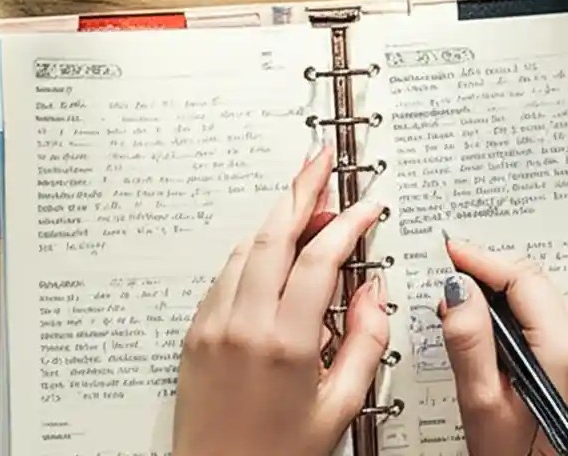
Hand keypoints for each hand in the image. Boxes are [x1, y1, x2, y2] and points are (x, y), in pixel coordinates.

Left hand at [173, 147, 390, 455]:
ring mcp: (212, 325)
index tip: (367, 207)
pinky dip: (253, 252)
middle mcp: (242, 325)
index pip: (319, 259)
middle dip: (301, 189)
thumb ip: (364, 342)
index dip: (347, 223)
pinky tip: (273, 253)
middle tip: (321, 161)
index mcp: (284, 343)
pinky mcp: (195, 332)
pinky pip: (226, 274)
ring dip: (277, 219)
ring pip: (246, 249)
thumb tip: (372, 292)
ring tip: (306, 205)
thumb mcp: (339, 406)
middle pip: (274, 234)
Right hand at [439, 237, 567, 455]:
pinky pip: (557, 320)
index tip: (451, 251)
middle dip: (490, 284)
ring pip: (544, 300)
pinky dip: (528, 322)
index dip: (480, 260)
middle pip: (534, 284)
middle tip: (451, 298)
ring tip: (476, 333)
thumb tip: (457, 290)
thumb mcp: (484, 405)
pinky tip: (505, 349)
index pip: (521, 278)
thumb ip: (469, 341)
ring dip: (509, 306)